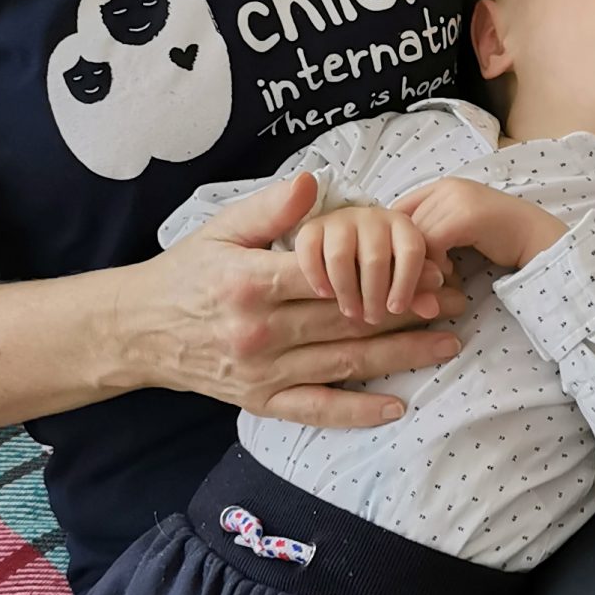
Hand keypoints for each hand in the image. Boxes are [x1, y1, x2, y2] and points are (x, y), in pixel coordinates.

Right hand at [123, 173, 465, 428]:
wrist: (137, 329)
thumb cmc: (188, 271)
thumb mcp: (222, 229)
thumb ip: (271, 208)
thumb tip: (314, 181)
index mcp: (252, 283)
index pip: (333, 277)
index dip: (388, 274)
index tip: (431, 268)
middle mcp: (259, 331)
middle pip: (349, 321)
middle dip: (409, 312)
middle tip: (456, 302)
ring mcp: (261, 372)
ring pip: (343, 364)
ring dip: (400, 356)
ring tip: (447, 343)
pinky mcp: (259, 401)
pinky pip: (315, 409)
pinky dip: (356, 412)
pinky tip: (396, 407)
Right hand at [292, 203, 445, 324]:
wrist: (341, 236)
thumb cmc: (381, 260)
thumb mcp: (403, 271)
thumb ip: (418, 289)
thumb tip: (432, 309)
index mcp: (402, 225)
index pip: (411, 251)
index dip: (407, 283)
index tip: (396, 309)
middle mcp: (372, 216)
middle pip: (375, 258)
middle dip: (374, 294)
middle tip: (373, 317)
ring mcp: (340, 219)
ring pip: (341, 258)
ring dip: (347, 290)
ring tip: (351, 311)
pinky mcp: (312, 227)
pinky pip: (310, 252)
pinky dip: (316, 275)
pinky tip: (325, 293)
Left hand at [397, 176, 565, 273]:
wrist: (536, 238)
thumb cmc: (498, 237)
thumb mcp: (459, 227)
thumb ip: (433, 228)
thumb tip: (394, 249)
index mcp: (442, 185)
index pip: (399, 210)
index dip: (397, 239)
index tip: (407, 264)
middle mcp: (446, 186)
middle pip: (403, 225)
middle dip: (406, 257)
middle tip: (417, 280)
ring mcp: (456, 198)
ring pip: (415, 237)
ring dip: (422, 264)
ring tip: (440, 276)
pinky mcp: (464, 216)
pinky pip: (430, 244)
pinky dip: (436, 263)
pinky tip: (452, 272)